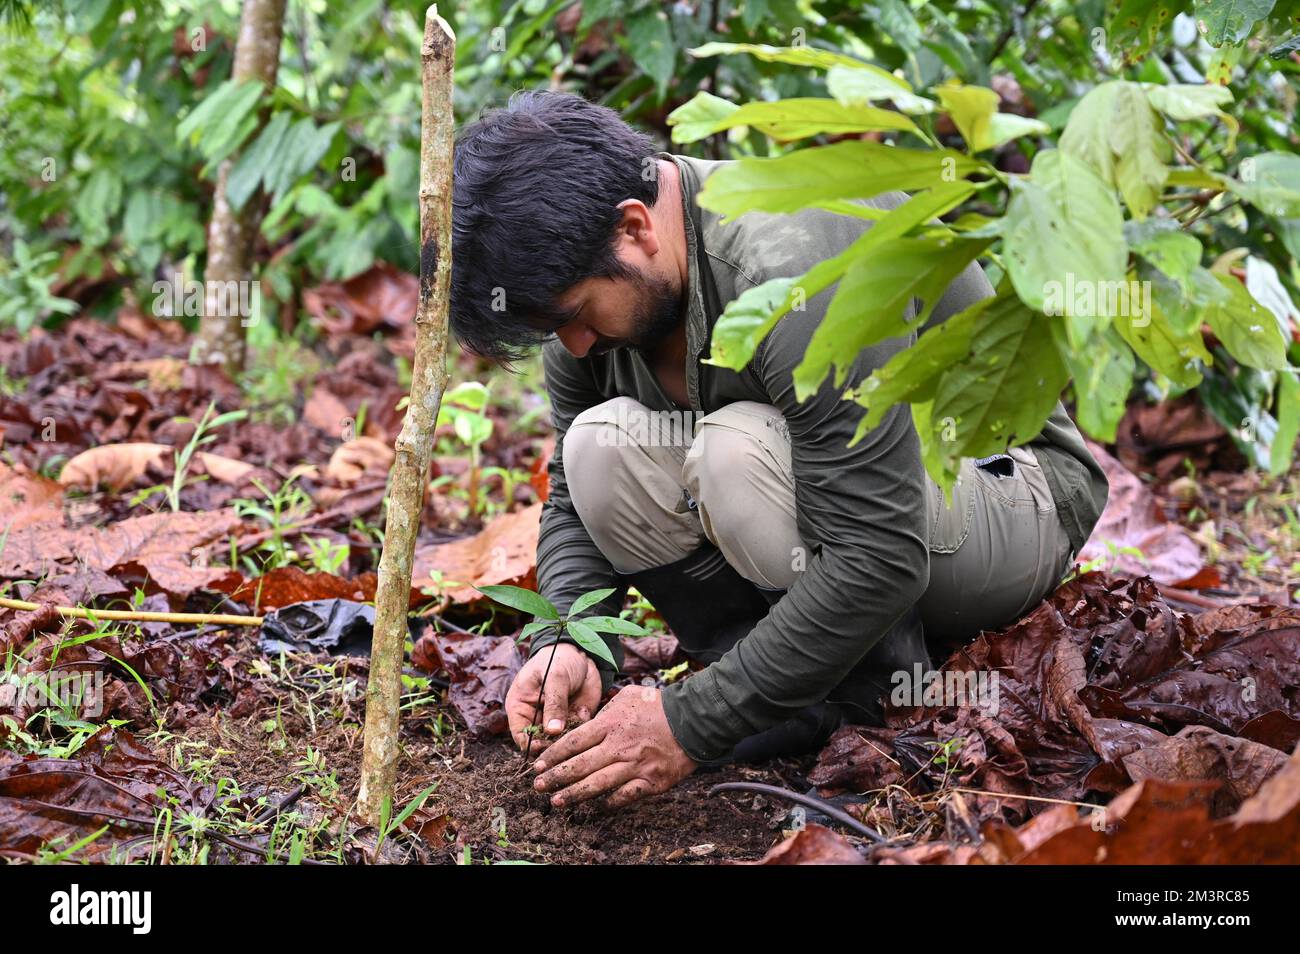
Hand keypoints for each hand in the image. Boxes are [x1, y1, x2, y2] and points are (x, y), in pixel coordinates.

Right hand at [505, 642, 602, 752]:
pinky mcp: (574, 720)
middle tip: (563, 743)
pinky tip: (584, 715)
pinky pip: (578, 733)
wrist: (581, 651)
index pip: (520, 736)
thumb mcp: (555, 677)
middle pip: (541, 744)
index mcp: (521, 708)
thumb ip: (554, 703)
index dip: (530, 745)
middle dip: (552, 747)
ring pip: (560, 742)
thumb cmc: (558, 659)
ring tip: (575, 725)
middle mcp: (537, 719)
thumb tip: (553, 731)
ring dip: (568, 739)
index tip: (544, 747)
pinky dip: (582, 729)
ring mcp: (556, 721)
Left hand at [532, 685, 697, 809]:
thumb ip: (604, 711)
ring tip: (556, 802)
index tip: (538, 765)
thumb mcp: (627, 696)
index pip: (573, 742)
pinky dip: (609, 803)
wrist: (694, 719)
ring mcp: (635, 765)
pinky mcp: (651, 781)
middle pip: (579, 765)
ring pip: (597, 784)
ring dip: (574, 794)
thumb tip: (586, 723)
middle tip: (538, 786)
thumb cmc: (658, 706)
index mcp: (611, 723)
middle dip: (555, 777)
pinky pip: (625, 796)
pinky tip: (597, 807)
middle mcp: (619, 746)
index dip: (552, 755)